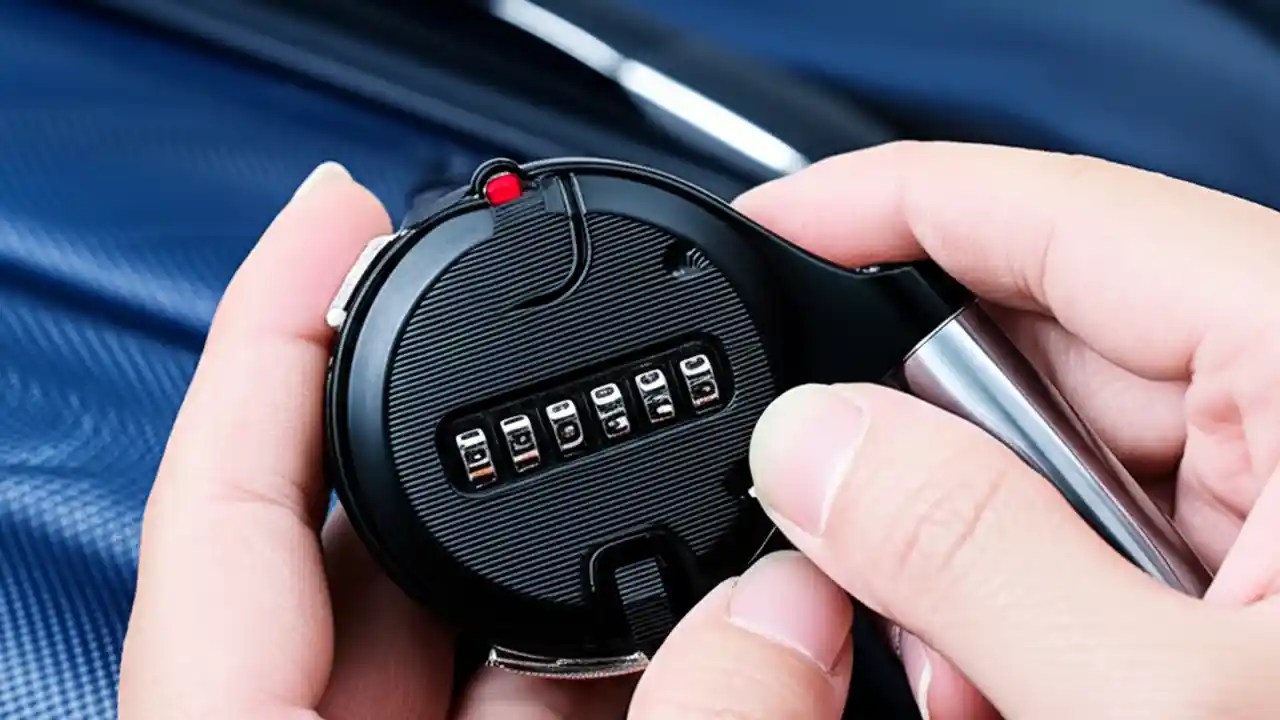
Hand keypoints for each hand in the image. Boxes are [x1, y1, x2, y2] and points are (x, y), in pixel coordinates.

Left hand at [117, 163, 856, 718]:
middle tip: (578, 357)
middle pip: (371, 541)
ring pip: (473, 627)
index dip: (273, 327)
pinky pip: (525, 698)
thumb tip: (794, 605)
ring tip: (693, 507)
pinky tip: (703, 641)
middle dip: (492, 438)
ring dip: (589, 562)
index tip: (336, 212)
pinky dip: (612, 662)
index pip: (227, 494)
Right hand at [737, 142, 1279, 718]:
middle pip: (1031, 343)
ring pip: (1046, 450)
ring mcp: (1275, 478)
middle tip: (856, 553)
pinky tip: (1020, 687)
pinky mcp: (1258, 555)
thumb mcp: (1166, 703)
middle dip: (920, 448)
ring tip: (982, 683)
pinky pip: (1091, 526)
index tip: (772, 225)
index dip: (889, 200)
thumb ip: (969, 554)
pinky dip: (1024, 603)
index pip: (1055, 210)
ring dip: (973, 556)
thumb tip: (812, 445)